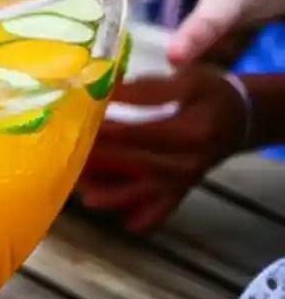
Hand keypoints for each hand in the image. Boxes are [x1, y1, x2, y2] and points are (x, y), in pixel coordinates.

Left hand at [76, 66, 250, 233]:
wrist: (240, 120)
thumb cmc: (211, 95)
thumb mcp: (187, 81)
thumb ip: (147, 89)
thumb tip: (106, 88)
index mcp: (189, 134)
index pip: (134, 135)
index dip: (101, 130)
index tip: (72, 121)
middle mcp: (183, 166)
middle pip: (127, 167)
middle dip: (90, 160)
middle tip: (58, 151)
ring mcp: (178, 185)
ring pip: (131, 197)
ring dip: (97, 190)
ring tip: (70, 177)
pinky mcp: (175, 197)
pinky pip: (147, 217)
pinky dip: (124, 214)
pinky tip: (100, 200)